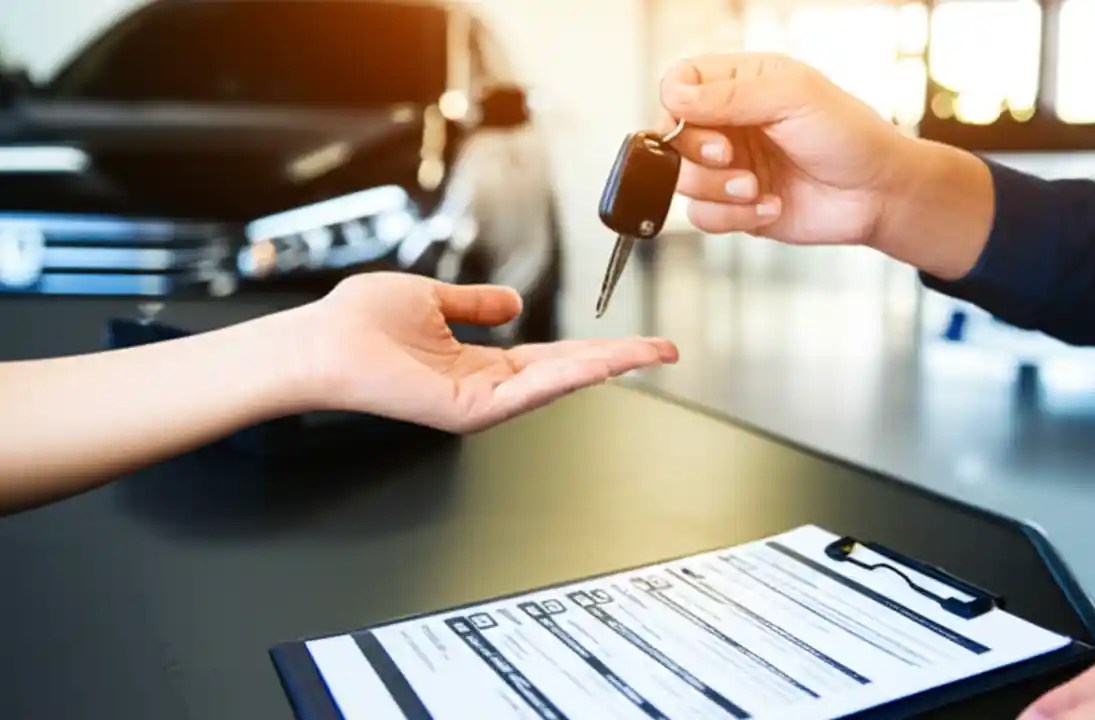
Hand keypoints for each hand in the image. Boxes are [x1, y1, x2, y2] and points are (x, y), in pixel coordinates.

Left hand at [298, 273, 677, 432]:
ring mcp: (480, 404)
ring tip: (651, 354)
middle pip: (567, 373)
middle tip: (667, 351)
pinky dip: (570, 374)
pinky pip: (529, 391)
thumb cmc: (357, 323)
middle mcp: (486, 388)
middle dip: (619, 361)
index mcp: (479, 364)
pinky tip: (601, 361)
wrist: (318, 344)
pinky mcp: (468, 411)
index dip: (595, 347)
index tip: (634, 341)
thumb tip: (511, 301)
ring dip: (607, 366)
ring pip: (558, 383)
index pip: (551, 356)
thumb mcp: (431, 301)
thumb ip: (474, 304)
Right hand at [658, 52, 910, 245]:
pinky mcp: (734, 207)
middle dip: (696, 152)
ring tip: (756, 187)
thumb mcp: (794, 97)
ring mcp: (728, 168)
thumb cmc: (848, 134)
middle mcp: (727, 125)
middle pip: (669, 137)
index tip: (704, 123)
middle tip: (729, 156)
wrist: (877, 193)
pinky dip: (733, 217)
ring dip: (717, 189)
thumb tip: (674, 98)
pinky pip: (702, 217)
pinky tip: (770, 206)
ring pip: (681, 181)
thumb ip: (731, 95)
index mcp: (738, 84)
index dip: (677, 105)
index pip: (678, 84)